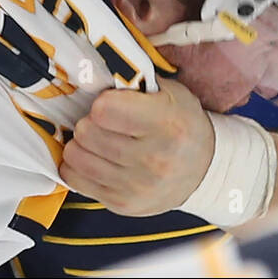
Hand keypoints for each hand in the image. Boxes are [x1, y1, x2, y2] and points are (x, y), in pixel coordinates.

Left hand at [61, 78, 214, 216]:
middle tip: (106, 122)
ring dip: (82, 144)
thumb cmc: (182, 124)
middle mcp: (153, 159)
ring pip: (76, 156)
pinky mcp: (122, 204)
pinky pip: (73, 179)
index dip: (103, 101)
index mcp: (166, 124)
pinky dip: (79, 165)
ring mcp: (136, 187)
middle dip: (90, 121)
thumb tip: (91, 74)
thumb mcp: (171, 93)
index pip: (104, 109)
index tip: (111, 102)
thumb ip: (135, 82)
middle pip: (86, 132)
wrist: (204, 171)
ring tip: (101, 140)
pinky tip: (97, 159)